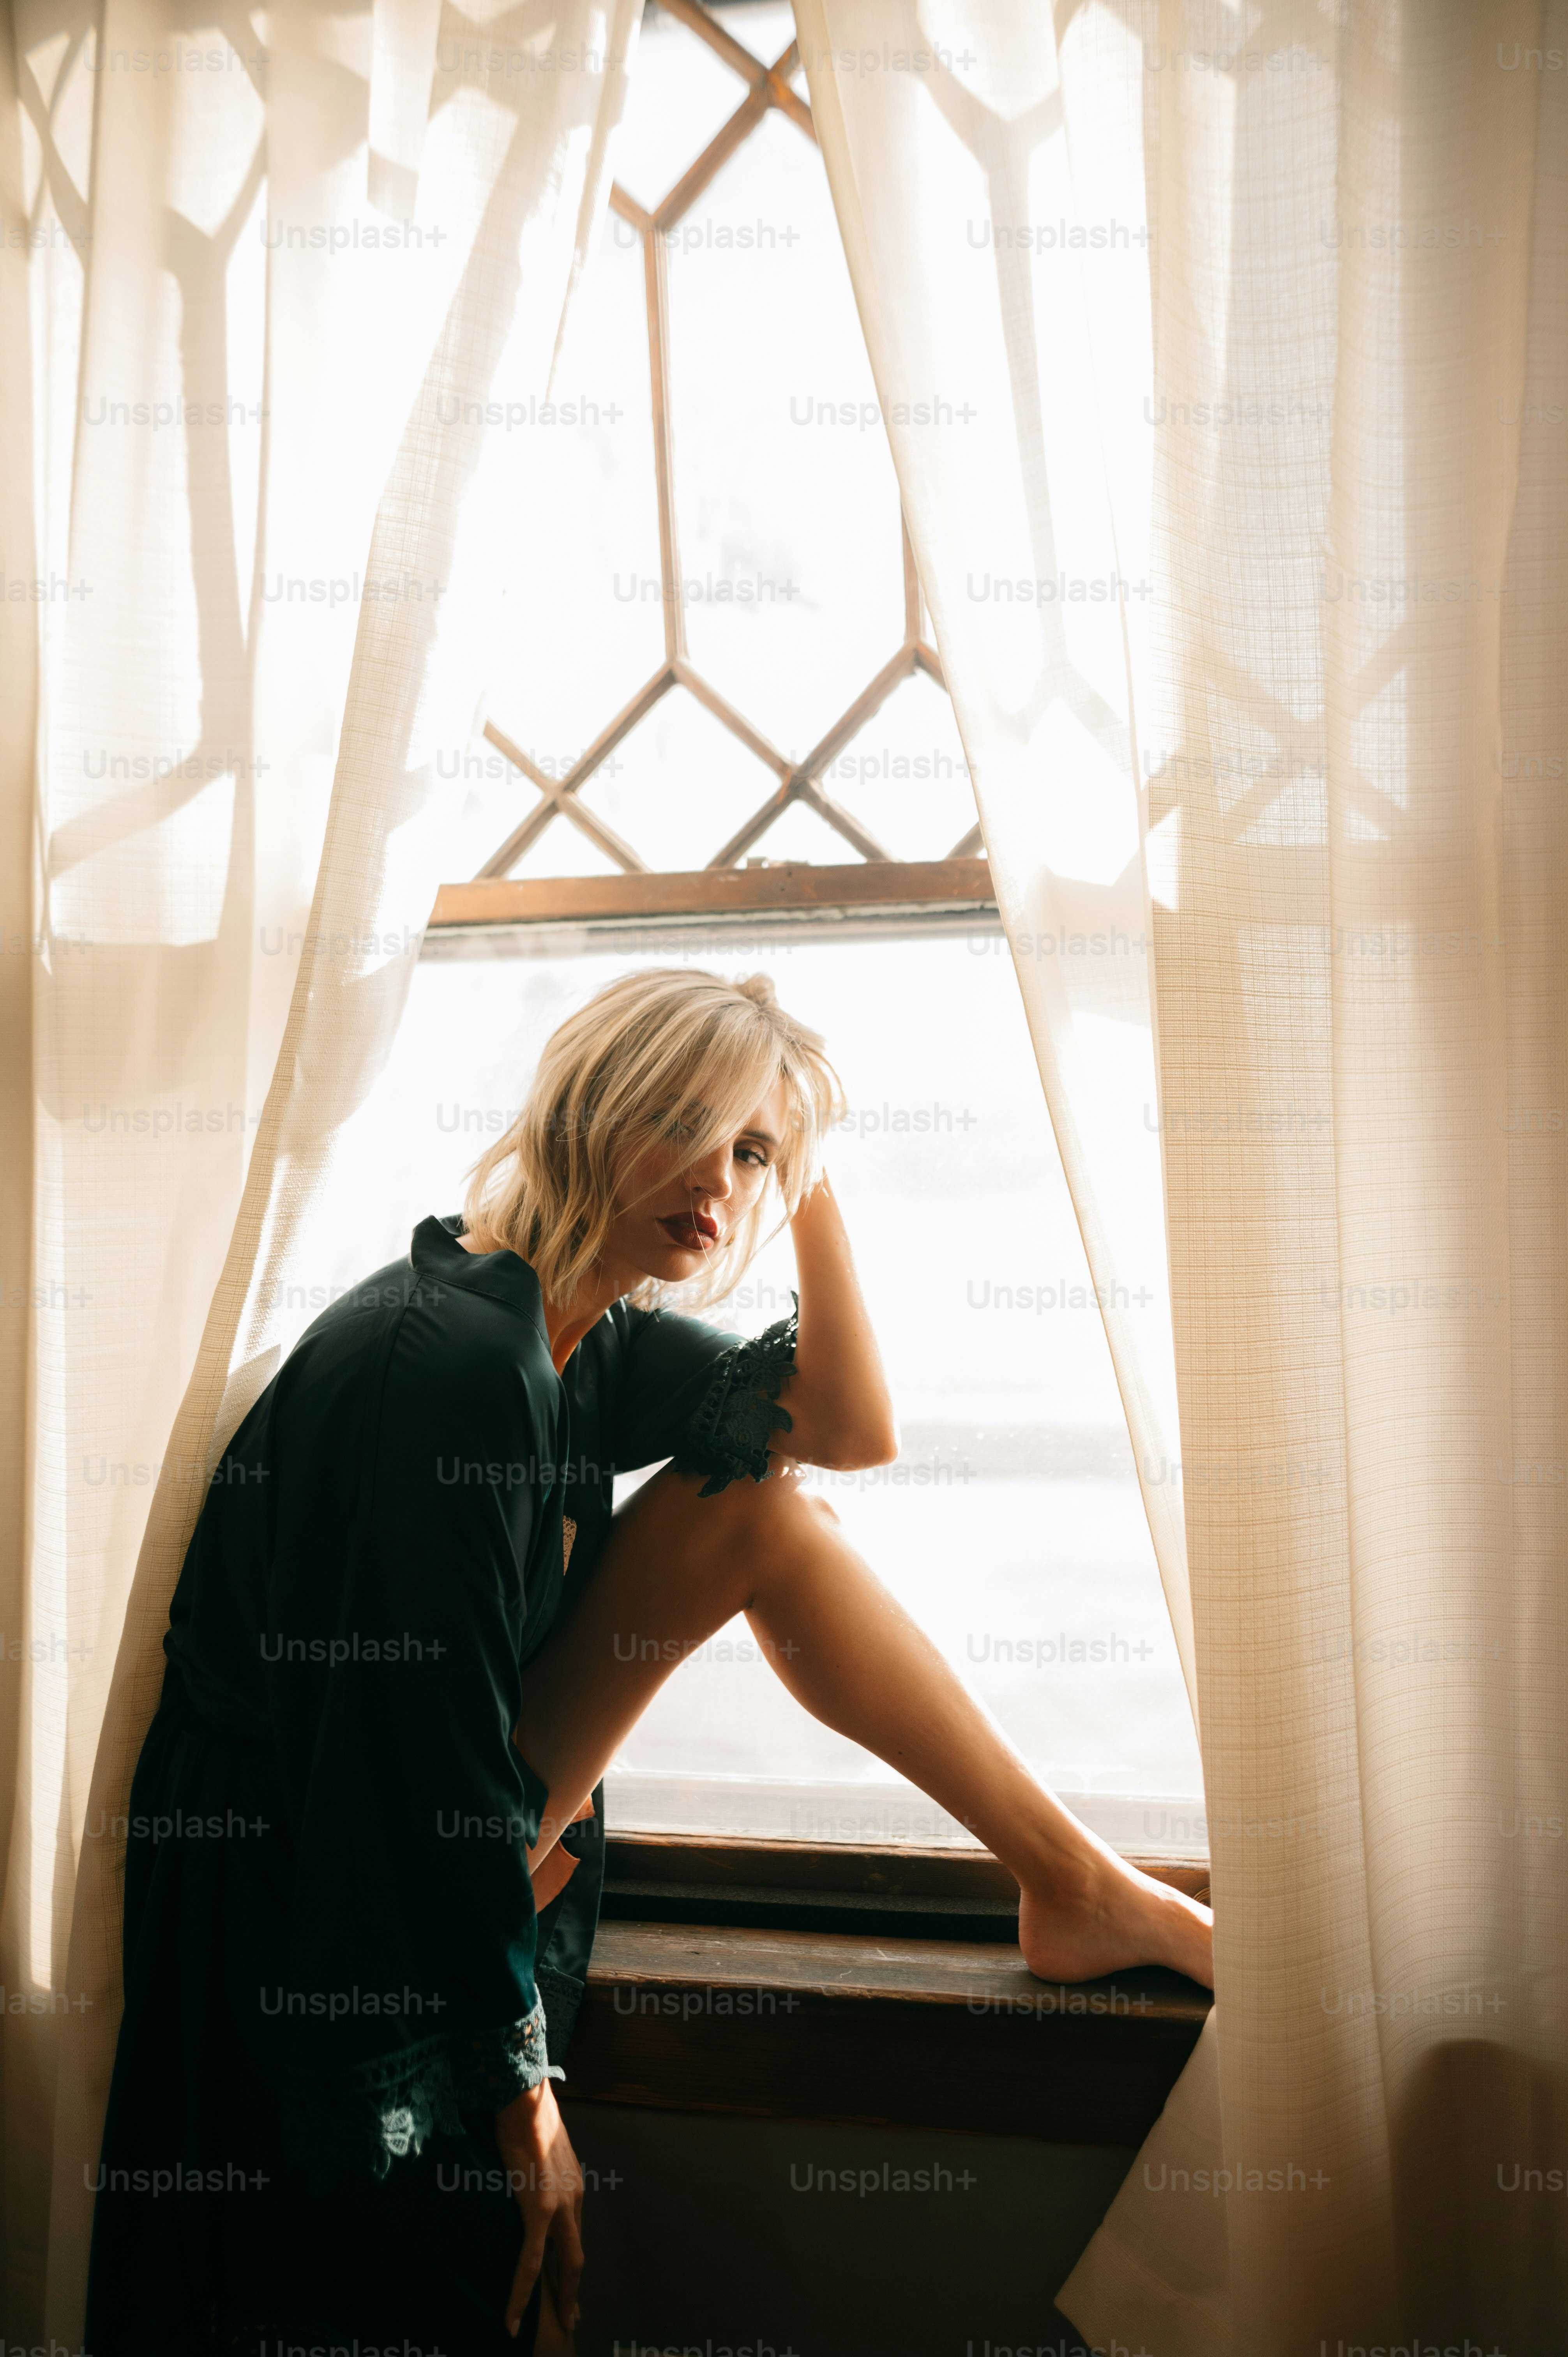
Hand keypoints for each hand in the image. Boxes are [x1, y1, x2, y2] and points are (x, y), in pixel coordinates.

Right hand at [495, 2075, 583, 2339]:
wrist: (524, 2095)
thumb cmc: (525, 2112)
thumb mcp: (541, 2146)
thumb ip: (540, 2169)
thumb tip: (527, 2176)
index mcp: (572, 2183)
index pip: (574, 2231)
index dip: (571, 2259)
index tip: (570, 2281)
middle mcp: (573, 2198)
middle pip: (577, 2256)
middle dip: (574, 2290)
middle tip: (572, 2317)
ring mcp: (559, 2205)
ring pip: (564, 2264)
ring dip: (560, 2297)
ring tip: (557, 2324)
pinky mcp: (540, 2209)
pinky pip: (532, 2262)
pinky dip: (522, 2292)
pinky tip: (513, 2316)